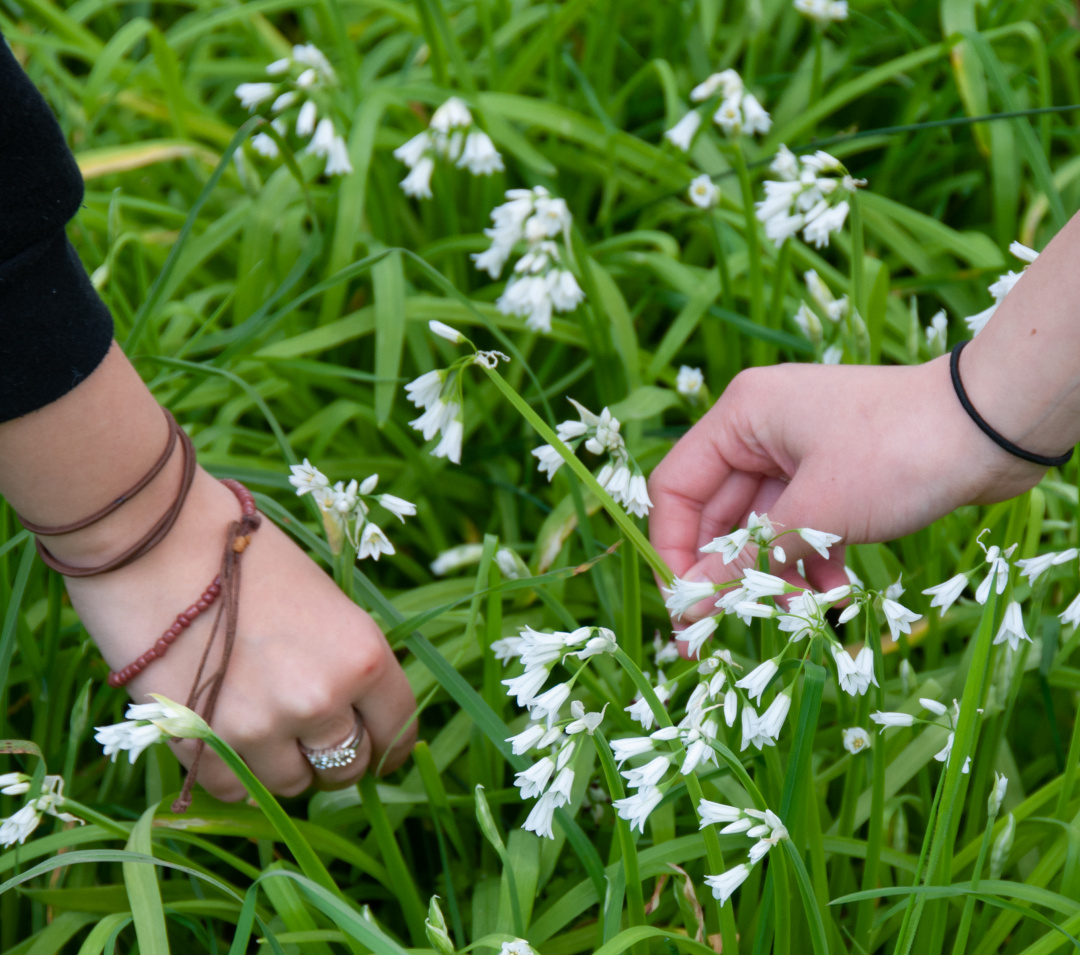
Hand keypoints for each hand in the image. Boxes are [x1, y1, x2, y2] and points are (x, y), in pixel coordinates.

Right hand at [0, 343, 416, 799]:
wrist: (157, 541)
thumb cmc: (246, 555)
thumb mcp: (324, 600)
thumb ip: (344, 658)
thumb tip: (358, 708)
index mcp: (361, 656)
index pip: (397, 727)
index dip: (392, 743)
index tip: (383, 751)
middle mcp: (319, 700)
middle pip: (348, 766)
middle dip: (338, 755)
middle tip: (318, 740)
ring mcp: (260, 729)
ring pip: (293, 786)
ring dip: (286, 766)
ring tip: (266, 729)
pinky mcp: (201, 745)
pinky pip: (235, 789)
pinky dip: (235, 772)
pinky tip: (227, 736)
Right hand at [648, 355, 1044, 621]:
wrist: (996, 429)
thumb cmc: (898, 453)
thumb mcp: (815, 513)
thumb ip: (746, 561)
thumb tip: (691, 605)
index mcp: (742, 416)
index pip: (676, 487)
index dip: (672, 549)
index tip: (684, 605)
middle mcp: (761, 431)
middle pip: (717, 514)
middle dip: (726, 573)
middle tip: (720, 632)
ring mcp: (800, 454)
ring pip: (762, 528)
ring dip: (774, 575)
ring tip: (798, 614)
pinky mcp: (835, 476)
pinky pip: (801, 528)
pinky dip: (810, 563)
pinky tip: (833, 596)